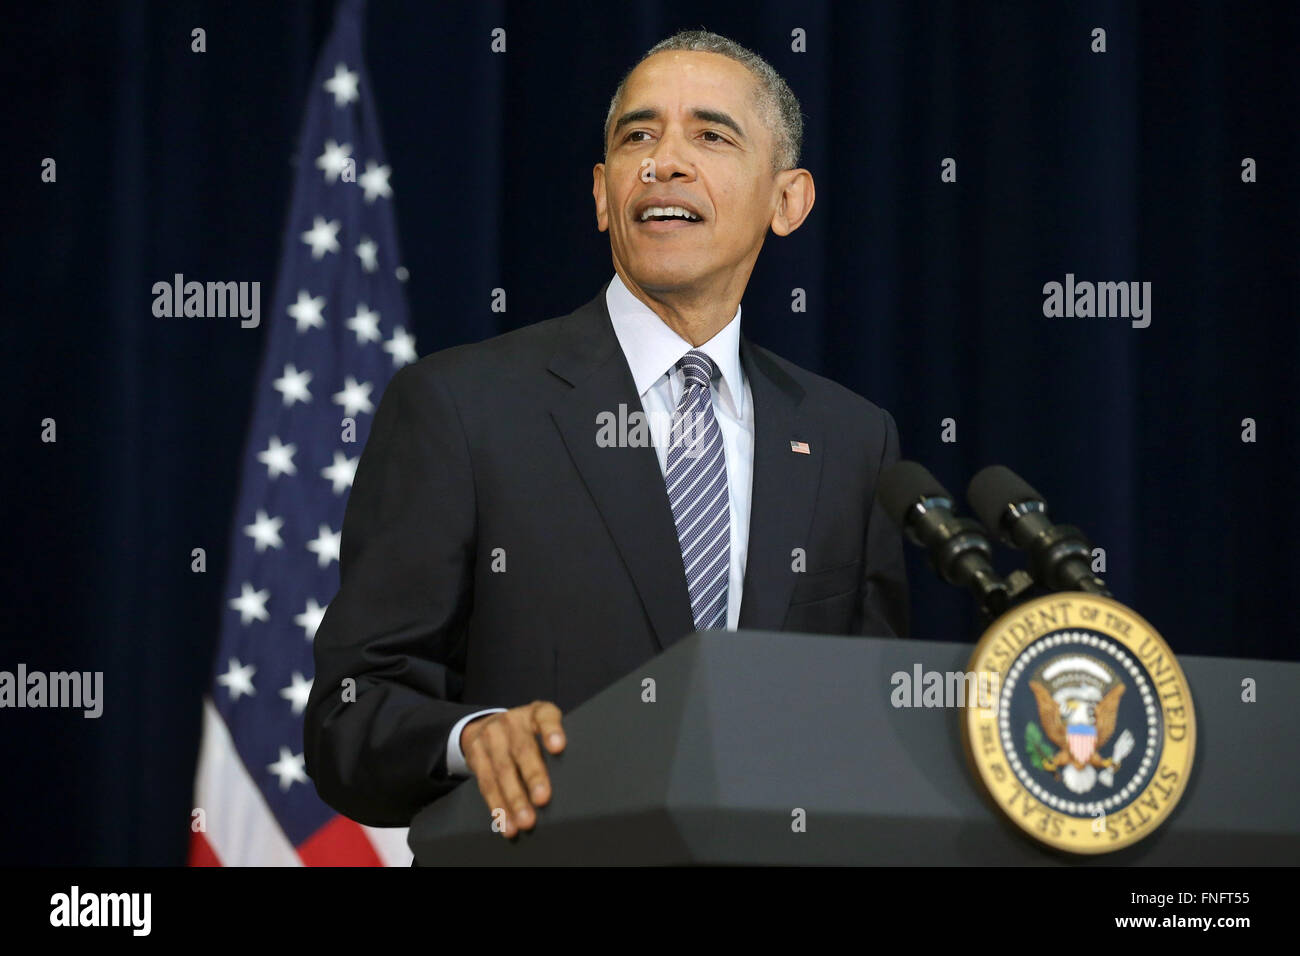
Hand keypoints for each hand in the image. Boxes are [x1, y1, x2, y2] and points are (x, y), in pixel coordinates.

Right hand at [460, 700, 564, 836]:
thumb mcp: (542, 728)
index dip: (552, 731)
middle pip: (522, 749)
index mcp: (535, 713)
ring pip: (502, 771)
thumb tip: (569, 778)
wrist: (487, 725)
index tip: (558, 747)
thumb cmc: (527, 733)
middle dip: (533, 776)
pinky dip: (498, 807)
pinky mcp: (476, 753)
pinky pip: (486, 784)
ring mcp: (491, 736)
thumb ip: (555, 744)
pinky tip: (507, 822)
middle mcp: (512, 721)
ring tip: (525, 821)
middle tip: (543, 799)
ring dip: (514, 799)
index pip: (545, 716)